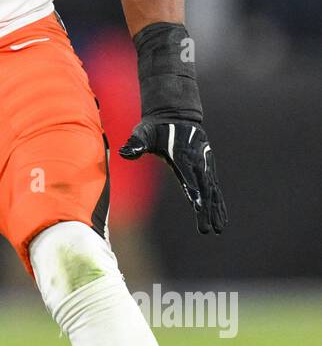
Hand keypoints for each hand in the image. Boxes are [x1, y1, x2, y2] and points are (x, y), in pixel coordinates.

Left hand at [119, 118, 227, 234]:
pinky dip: (219, 203)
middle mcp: (197, 160)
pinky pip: (215, 188)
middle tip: (207, 230)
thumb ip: (137, 143)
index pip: (188, 175)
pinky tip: (221, 219)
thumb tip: (125, 152)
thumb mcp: (143, 132)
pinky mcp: (208, 168)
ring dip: (216, 210)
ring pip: (212, 190)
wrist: (176, 114)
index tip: (198, 207)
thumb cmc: (156, 126)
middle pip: (203, 188)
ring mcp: (205, 164)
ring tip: (218, 230)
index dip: (194, 190)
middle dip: (206, 210)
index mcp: (181, 154)